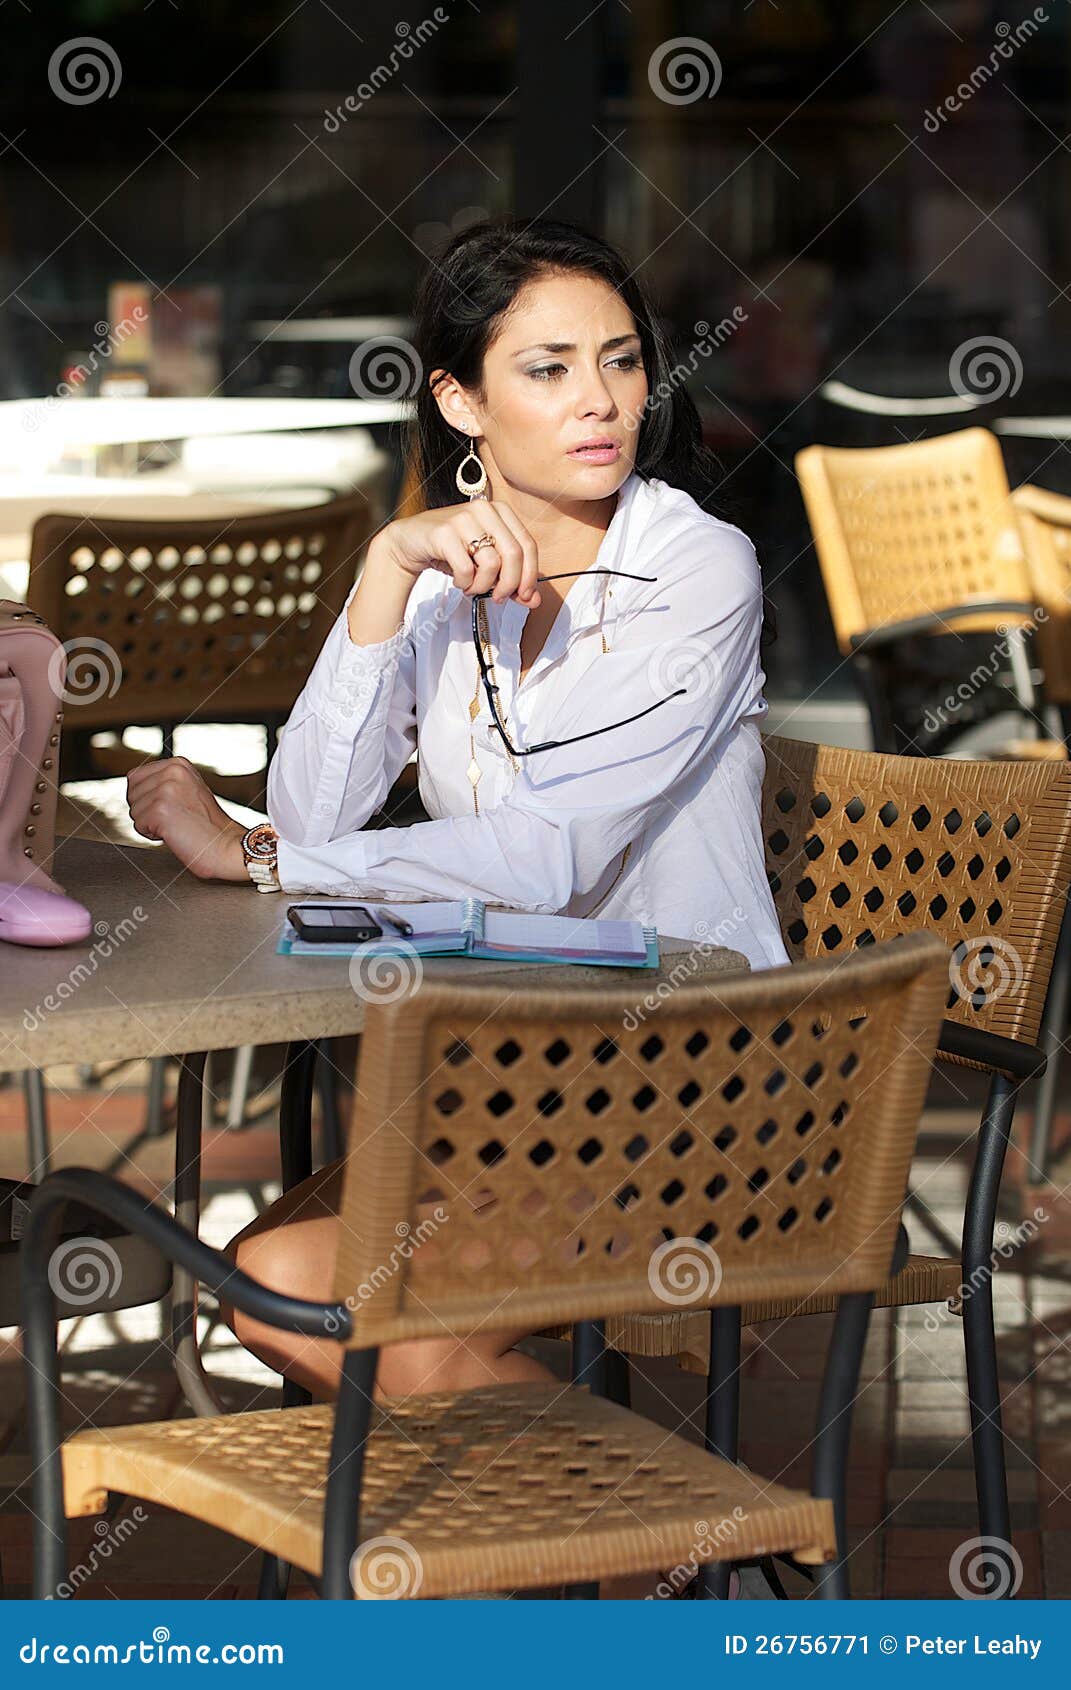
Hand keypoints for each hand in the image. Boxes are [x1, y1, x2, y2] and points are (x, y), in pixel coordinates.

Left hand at [126, 758, 248, 881]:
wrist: (226, 846)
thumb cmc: (208, 826)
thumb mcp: (187, 791)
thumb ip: (163, 782)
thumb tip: (133, 786)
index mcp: (178, 764)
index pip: (135, 777)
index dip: (146, 798)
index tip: (170, 807)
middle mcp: (172, 771)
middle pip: (131, 793)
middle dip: (146, 810)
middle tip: (175, 818)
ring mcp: (166, 789)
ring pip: (134, 810)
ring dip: (150, 823)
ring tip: (177, 825)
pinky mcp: (160, 809)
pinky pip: (138, 825)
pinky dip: (153, 834)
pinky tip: (174, 833)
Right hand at [376, 498, 541, 606]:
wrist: (410, 542)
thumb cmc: (451, 551)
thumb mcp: (485, 565)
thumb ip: (511, 581)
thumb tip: (534, 601)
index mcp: (500, 511)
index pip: (528, 545)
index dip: (529, 576)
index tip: (523, 596)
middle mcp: (484, 509)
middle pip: (513, 554)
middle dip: (508, 584)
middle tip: (497, 597)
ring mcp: (463, 518)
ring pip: (491, 563)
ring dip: (482, 586)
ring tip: (472, 588)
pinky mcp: (443, 531)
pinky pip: (466, 569)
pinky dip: (464, 583)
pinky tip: (458, 581)